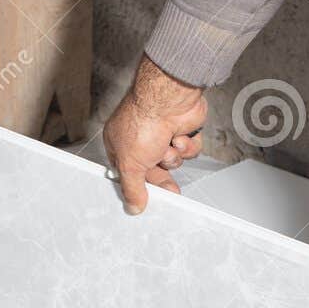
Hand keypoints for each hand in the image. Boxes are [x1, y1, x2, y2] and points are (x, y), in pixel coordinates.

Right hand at [102, 55, 207, 214]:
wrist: (170, 101)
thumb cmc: (144, 121)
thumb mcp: (131, 165)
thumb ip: (132, 188)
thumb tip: (133, 206)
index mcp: (120, 144)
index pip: (129, 173)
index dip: (140, 186)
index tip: (148, 198)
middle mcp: (140, 138)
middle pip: (154, 170)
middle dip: (163, 176)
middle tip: (170, 189)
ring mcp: (162, 133)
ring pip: (173, 160)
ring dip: (173, 157)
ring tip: (168, 146)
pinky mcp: (181, 129)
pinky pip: (188, 150)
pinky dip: (187, 146)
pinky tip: (180, 137)